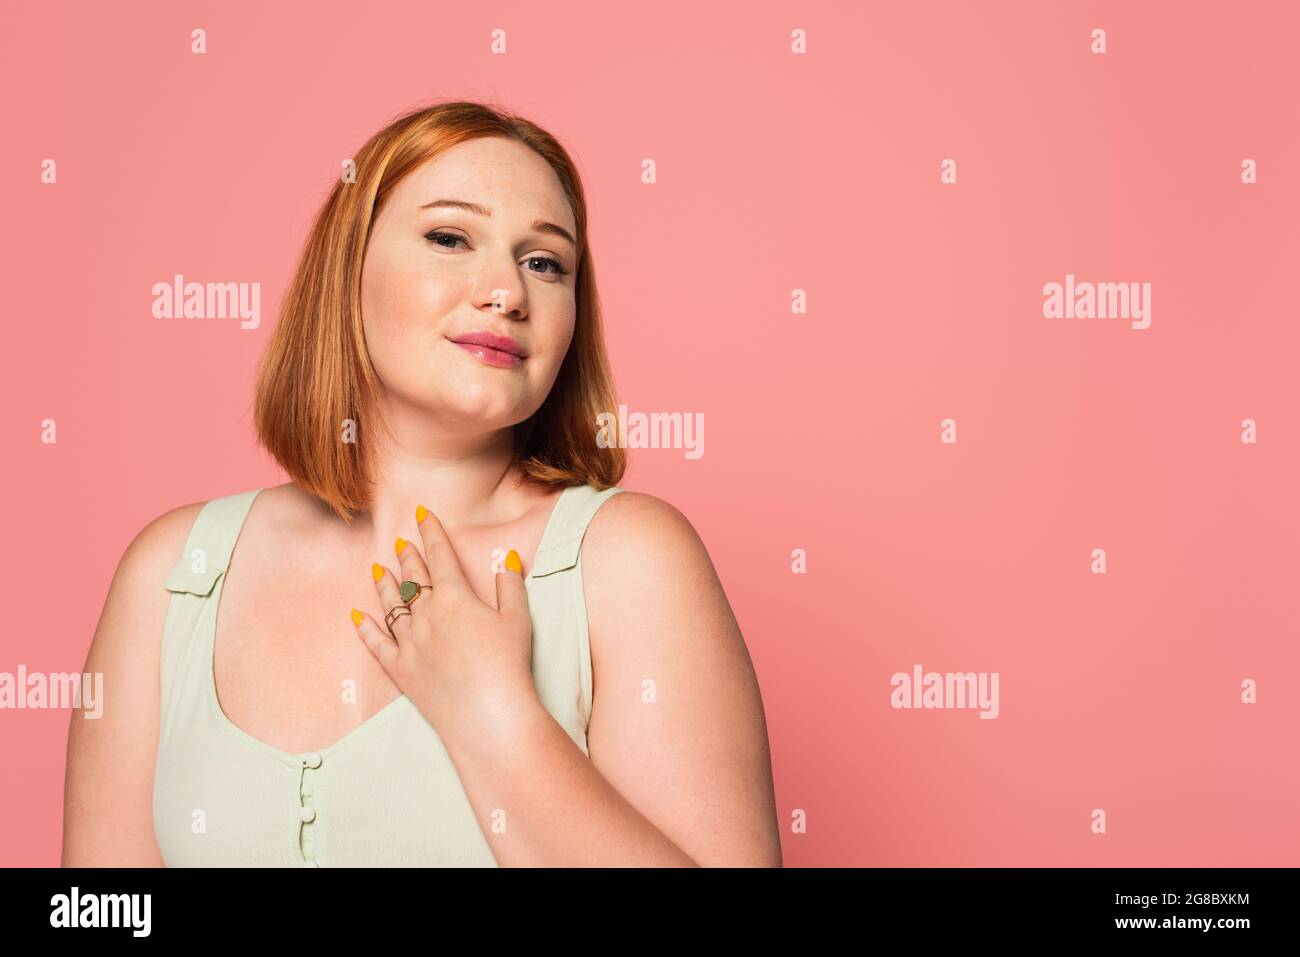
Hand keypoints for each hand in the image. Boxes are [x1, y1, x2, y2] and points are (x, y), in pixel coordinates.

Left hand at [350, 503, 537, 745]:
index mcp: (455, 597)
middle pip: (413, 578)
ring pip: (390, 605)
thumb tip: (510, 560)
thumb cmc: (507, 664)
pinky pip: (376, 643)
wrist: (488, 712)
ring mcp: (409, 641)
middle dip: (407, 557)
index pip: (440, 555)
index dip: (431, 532)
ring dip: (384, 585)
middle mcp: (426, 614)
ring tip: (377, 569)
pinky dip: (364, 628)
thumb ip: (511, 586)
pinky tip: (355, 615)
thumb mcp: (518, 619)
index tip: (422, 513)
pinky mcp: (399, 669)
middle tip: (401, 541)